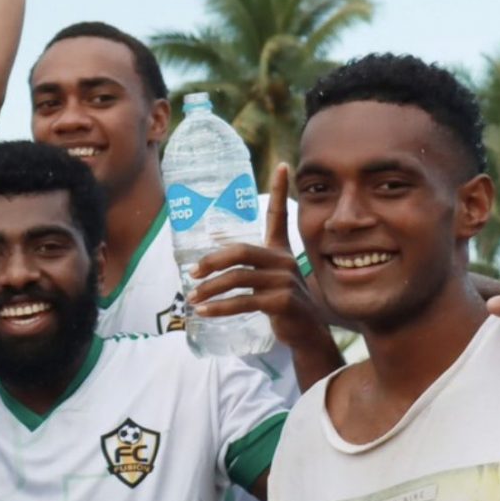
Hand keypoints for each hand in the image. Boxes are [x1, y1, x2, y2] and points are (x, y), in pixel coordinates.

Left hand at [188, 165, 341, 370]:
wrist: (307, 334)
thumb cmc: (283, 304)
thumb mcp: (271, 280)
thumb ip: (250, 267)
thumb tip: (208, 264)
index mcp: (281, 251)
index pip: (281, 215)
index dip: (281, 190)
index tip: (282, 165)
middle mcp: (285, 261)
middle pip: (241, 251)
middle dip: (212, 261)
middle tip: (192, 273)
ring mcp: (286, 281)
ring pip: (239, 278)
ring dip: (211, 289)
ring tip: (193, 298)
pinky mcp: (283, 302)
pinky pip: (245, 301)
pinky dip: (220, 307)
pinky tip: (204, 312)